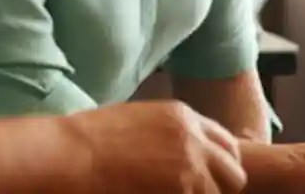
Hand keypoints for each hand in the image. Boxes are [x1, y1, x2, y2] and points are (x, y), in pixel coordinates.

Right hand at [65, 101, 246, 193]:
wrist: (71, 155)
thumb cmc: (92, 140)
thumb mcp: (140, 120)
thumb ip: (172, 134)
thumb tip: (184, 153)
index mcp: (184, 118)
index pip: (227, 145)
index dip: (220, 165)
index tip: (207, 178)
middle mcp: (194, 142)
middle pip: (234, 175)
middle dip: (220, 188)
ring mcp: (189, 171)